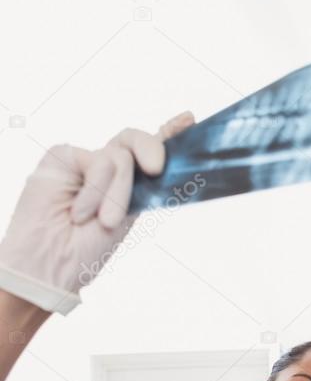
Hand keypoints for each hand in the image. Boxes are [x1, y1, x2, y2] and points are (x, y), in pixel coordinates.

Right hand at [0, 111, 194, 314]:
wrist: (52, 260)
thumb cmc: (85, 249)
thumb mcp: (125, 217)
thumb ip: (142, 187)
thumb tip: (162, 162)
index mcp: (123, 186)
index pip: (146, 154)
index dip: (167, 134)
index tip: (189, 120)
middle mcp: (105, 169)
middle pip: (134, 141)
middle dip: (152, 148)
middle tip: (156, 169)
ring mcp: (86, 161)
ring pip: (120, 155)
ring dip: (118, 192)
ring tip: (105, 220)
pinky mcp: (65, 154)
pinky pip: (98, 161)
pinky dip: (95, 190)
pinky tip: (80, 212)